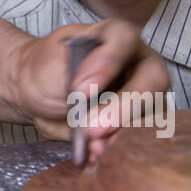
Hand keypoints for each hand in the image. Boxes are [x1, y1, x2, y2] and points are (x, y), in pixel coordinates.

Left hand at [12, 18, 170, 161]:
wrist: (37, 93)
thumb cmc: (47, 70)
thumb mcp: (53, 63)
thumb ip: (73, 75)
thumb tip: (87, 104)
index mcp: (116, 36)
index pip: (124, 41)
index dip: (106, 64)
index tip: (79, 90)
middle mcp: (139, 62)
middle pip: (151, 82)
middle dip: (122, 109)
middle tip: (90, 129)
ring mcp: (146, 94)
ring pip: (153, 114)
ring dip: (123, 134)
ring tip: (93, 147)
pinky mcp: (141, 123)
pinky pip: (142, 139)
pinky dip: (119, 148)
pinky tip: (97, 154)